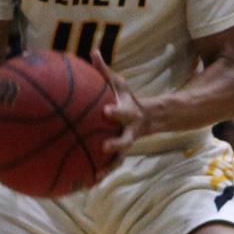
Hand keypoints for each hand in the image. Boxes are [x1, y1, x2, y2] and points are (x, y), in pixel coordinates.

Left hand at [91, 49, 145, 168]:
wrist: (147, 118)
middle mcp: (128, 131)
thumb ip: (104, 70)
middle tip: (104, 148)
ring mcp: (126, 145)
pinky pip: (110, 166)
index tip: (106, 111)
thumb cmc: (125, 98)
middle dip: (115, 144)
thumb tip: (93, 49)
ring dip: (108, 168)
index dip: (115, 112)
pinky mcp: (120, 154)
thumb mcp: (118, 83)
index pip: (121, 112)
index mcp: (127, 113)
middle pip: (124, 140)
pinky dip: (100, 175)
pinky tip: (85, 183)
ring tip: (95, 177)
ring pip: (119, 159)